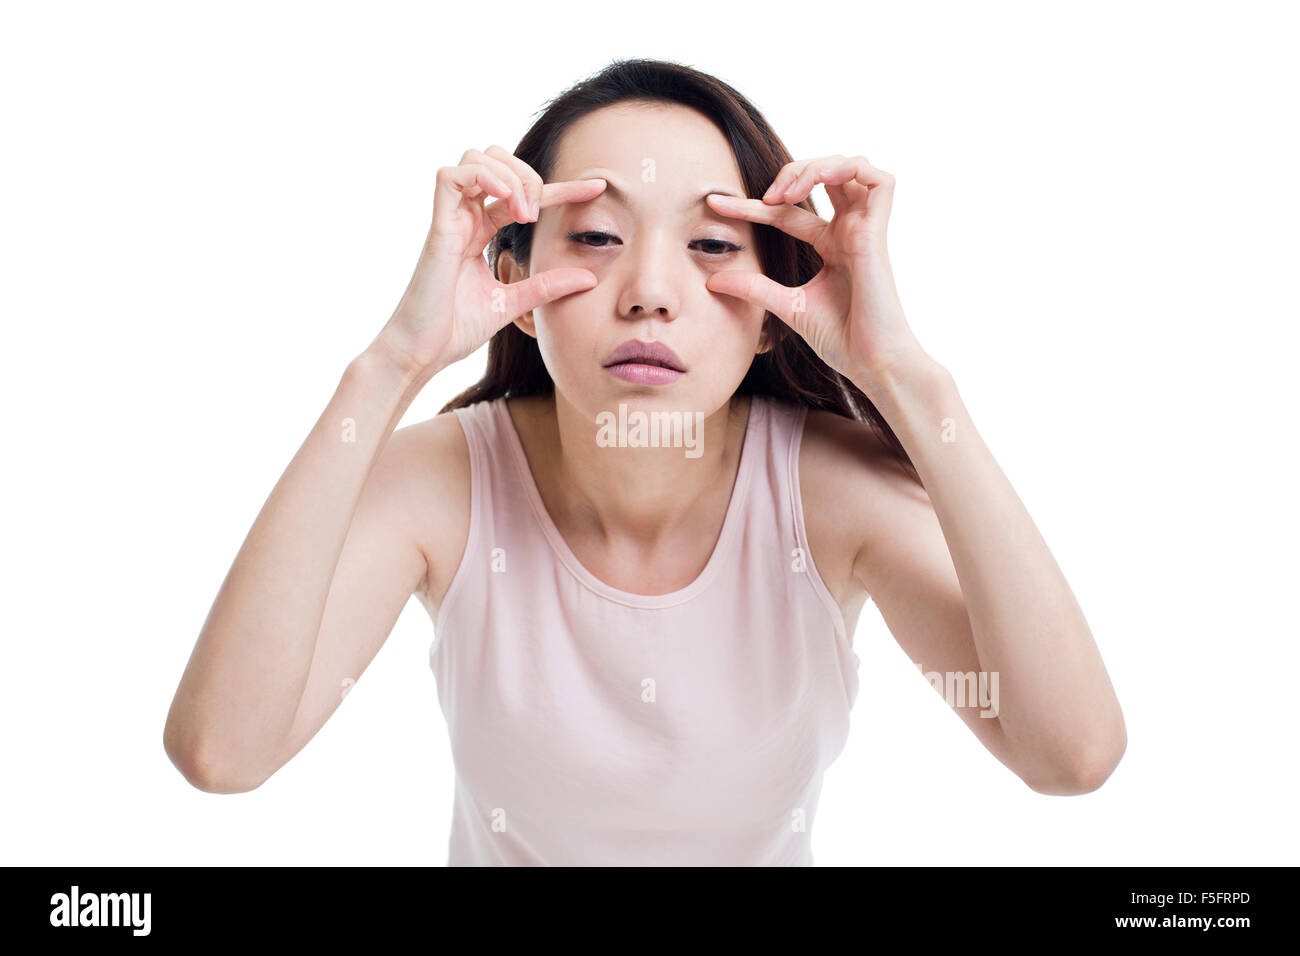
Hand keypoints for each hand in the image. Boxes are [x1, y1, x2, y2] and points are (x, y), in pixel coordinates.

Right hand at [372, 145, 606, 377]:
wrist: (423, 352)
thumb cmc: (455, 329)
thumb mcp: (513, 303)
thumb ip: (547, 286)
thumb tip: (590, 277)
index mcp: (480, 231)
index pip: (523, 195)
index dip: (561, 188)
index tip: (597, 189)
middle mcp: (465, 218)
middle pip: (496, 161)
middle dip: (527, 174)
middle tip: (538, 213)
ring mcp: (449, 220)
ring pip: (475, 158)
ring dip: (508, 175)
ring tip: (524, 211)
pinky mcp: (437, 228)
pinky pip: (449, 176)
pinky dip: (482, 176)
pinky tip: (505, 200)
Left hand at [704, 155, 924, 386]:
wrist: (872, 363)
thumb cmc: (842, 339)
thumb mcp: (785, 306)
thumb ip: (753, 288)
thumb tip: (711, 280)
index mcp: (830, 246)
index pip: (786, 213)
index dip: (751, 205)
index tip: (714, 205)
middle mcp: (848, 231)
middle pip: (821, 177)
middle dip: (790, 174)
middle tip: (765, 197)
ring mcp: (865, 229)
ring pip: (849, 167)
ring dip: (815, 166)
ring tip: (786, 192)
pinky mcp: (879, 232)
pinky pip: (880, 180)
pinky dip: (848, 168)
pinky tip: (817, 182)